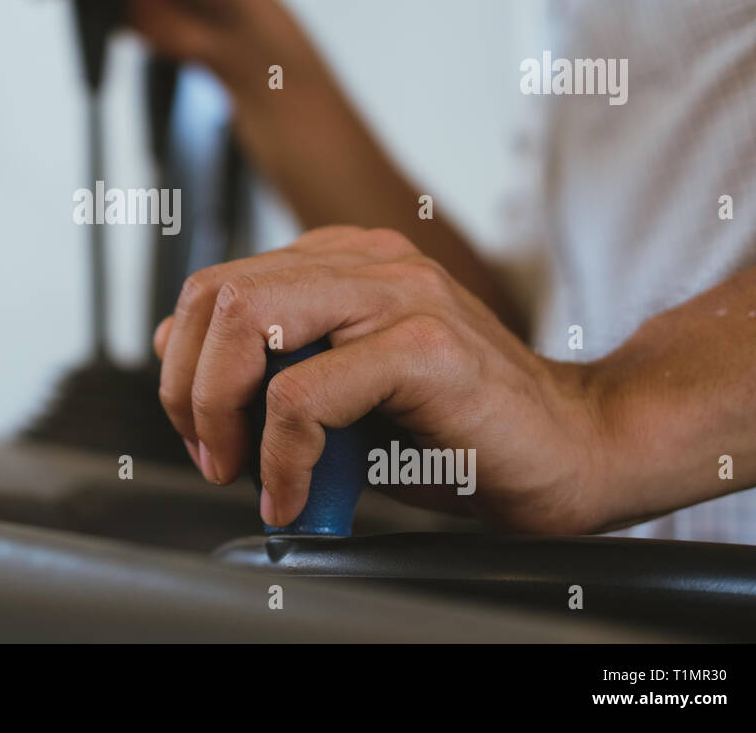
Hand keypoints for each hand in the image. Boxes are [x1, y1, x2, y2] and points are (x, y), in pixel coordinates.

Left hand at [153, 226, 611, 533]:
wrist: (573, 450)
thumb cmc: (458, 430)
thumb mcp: (340, 394)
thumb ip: (272, 368)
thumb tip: (182, 359)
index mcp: (343, 261)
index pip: (218, 285)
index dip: (186, 363)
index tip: (201, 433)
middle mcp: (368, 260)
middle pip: (218, 293)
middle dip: (189, 386)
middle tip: (211, 455)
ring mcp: (399, 293)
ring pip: (248, 324)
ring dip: (222, 411)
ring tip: (244, 472)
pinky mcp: (424, 344)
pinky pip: (302, 395)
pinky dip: (281, 457)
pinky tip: (295, 495)